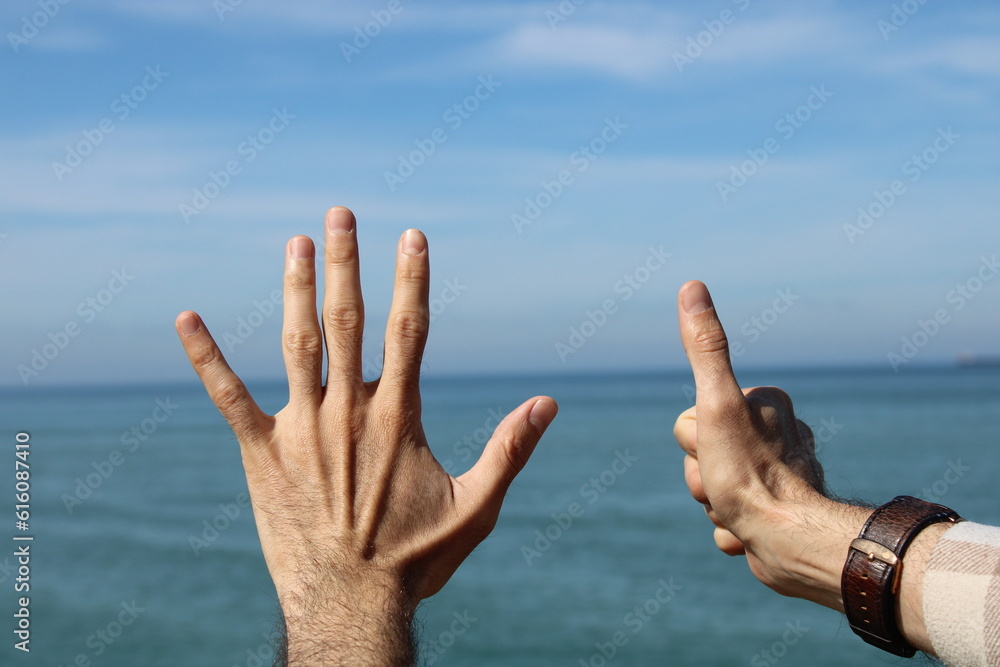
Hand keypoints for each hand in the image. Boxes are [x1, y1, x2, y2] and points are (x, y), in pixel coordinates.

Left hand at [175, 207, 557, 664]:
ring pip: (298, 345)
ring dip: (296, 290)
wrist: (350, 606)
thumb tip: (548, 403)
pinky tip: (185, 318)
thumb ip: (510, 449)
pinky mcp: (261, 454)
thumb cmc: (415, 559)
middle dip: (347, 263)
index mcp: (397, 417)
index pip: (408, 331)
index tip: (411, 235)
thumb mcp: (477, 507)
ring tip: (296, 243)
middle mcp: (348, 411)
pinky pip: (228, 397)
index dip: (412, 279)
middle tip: (341, 213)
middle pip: (348, 321)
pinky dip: (207, 357)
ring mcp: (301, 430)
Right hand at [672, 281, 942, 654]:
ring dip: (715, 505)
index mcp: (765, 403)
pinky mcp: (778, 513)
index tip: (719, 451)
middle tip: (724, 485)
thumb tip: (692, 286)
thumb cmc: (748, 474)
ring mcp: (778, 474)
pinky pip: (734, 518)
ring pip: (713, 486)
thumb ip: (705, 348)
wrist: (788, 545)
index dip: (694, 440)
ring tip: (738, 511)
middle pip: (702, 452)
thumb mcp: (716, 405)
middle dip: (702, 476)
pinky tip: (747, 531)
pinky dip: (732, 528)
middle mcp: (777, 433)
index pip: (693, 417)